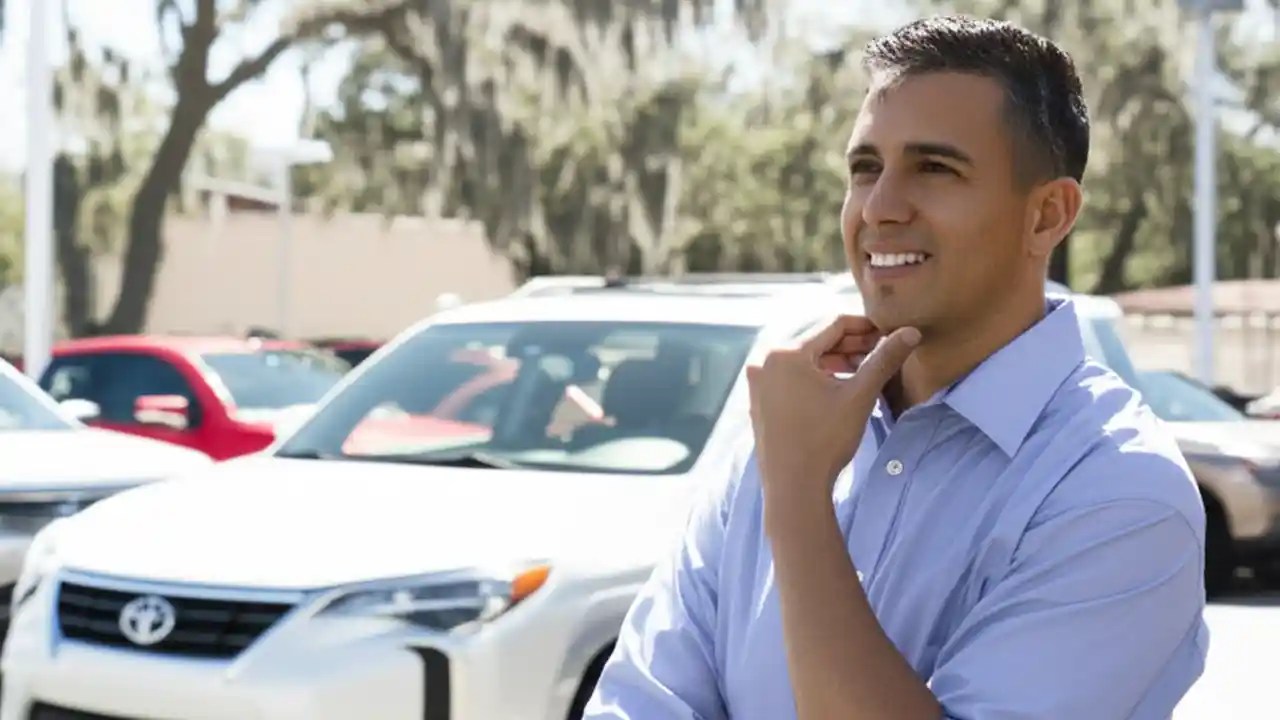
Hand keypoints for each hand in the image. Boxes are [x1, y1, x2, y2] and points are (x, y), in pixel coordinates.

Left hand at [746, 316, 920, 512]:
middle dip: (850, 342)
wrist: (794, 487)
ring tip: (864, 369)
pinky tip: (839, 384)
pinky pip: (790, 374)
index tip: (889, 333)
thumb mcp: (859, 396)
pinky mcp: (759, 398)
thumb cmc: (825, 441)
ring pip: (804, 357)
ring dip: (834, 358)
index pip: (833, 324)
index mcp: (785, 353)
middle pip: (816, 338)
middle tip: (880, 350)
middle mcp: (765, 360)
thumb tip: (911, 332)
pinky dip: (815, 373)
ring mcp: (759, 380)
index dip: (865, 326)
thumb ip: (884, 359)